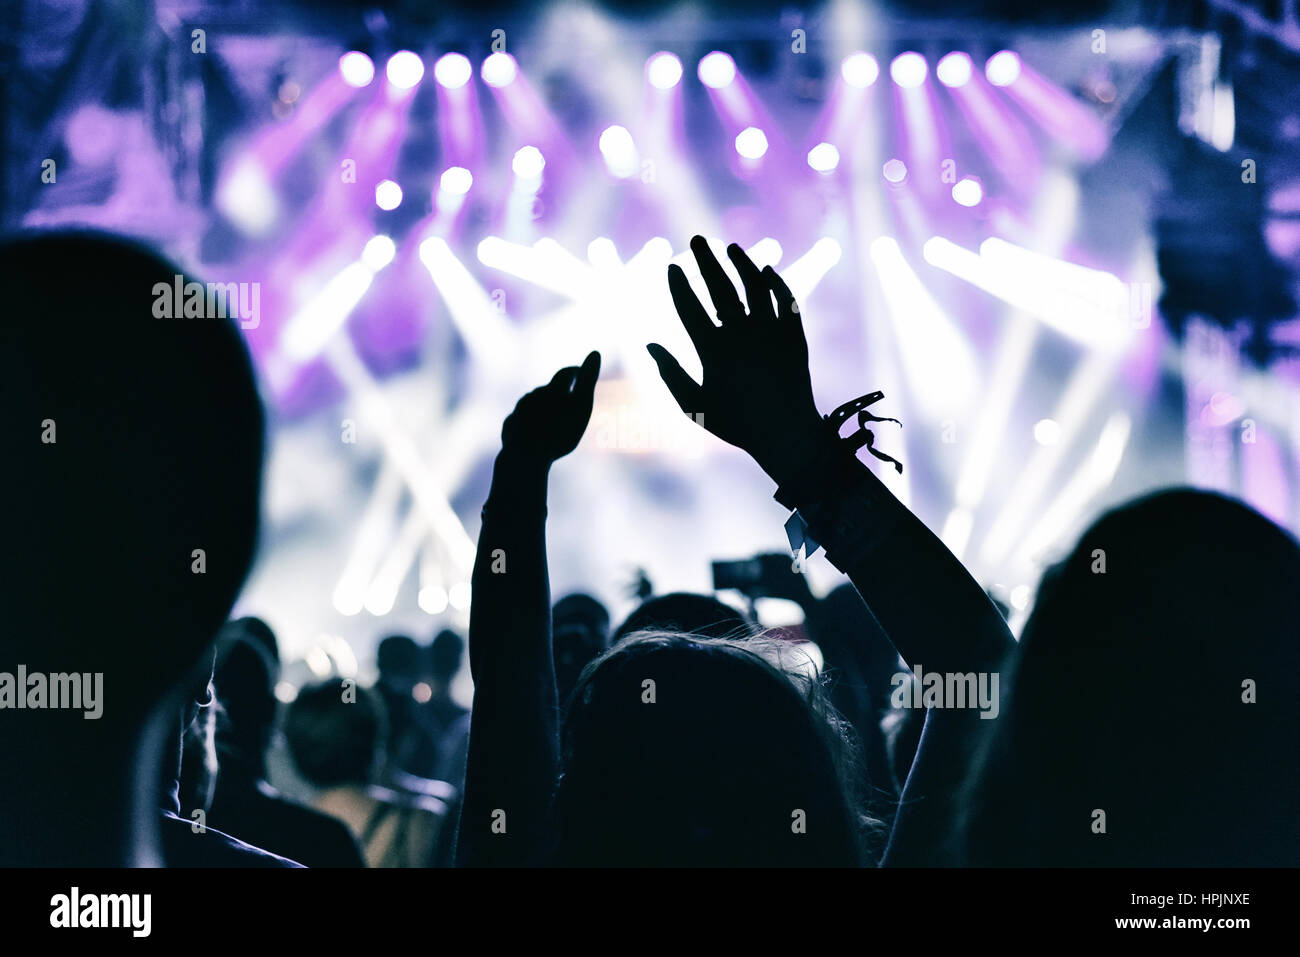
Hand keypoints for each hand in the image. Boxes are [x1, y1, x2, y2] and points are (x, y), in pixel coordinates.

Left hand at [500, 351, 600, 466]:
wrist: (526, 454)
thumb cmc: (560, 430)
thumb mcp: (581, 405)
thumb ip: (587, 380)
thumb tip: (595, 352)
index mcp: (552, 389)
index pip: (565, 373)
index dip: (575, 372)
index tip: (580, 372)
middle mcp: (533, 396)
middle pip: (547, 389)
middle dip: (557, 391)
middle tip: (566, 396)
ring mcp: (519, 411)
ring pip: (531, 403)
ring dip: (540, 405)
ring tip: (548, 415)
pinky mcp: (510, 427)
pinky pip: (520, 420)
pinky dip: (527, 422)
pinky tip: (530, 430)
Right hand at [647, 236, 822, 484]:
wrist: (787, 435)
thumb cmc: (736, 425)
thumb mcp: (695, 407)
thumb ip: (670, 375)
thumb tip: (649, 345)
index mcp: (714, 352)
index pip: (690, 308)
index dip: (678, 285)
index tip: (671, 266)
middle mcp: (743, 336)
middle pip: (721, 288)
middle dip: (706, 261)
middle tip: (697, 240)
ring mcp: (771, 333)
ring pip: (756, 288)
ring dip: (742, 264)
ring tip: (731, 248)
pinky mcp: (794, 336)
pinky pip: (785, 301)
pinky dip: (775, 283)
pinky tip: (766, 271)